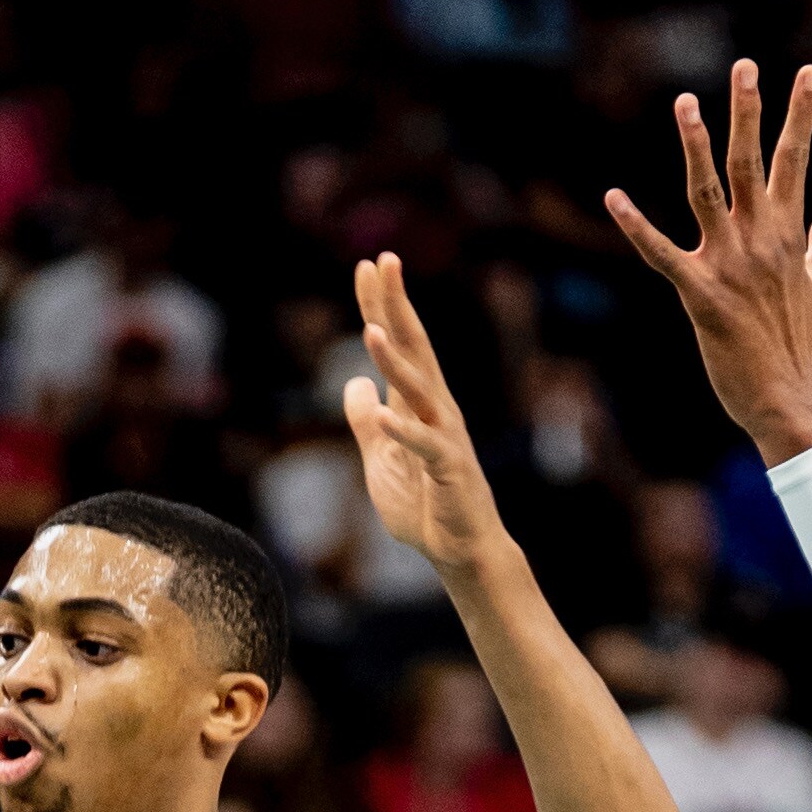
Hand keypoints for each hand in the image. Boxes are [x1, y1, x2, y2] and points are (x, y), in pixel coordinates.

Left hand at [344, 252, 505, 574]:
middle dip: (397, 306)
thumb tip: (352, 384)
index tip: (366, 265)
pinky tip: (381, 416)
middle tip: (385, 261)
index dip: (380, 305)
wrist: (459, 550)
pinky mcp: (448, 469)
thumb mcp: (380, 458)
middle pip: (413, 348)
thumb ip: (365, 421)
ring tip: (370, 330)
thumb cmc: (425, 505)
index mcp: (416, 402)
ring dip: (394, 361)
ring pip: (418, 390)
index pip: (397, 343)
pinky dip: (402, 431)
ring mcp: (444, 436)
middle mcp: (435, 408)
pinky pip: (423, 446)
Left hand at [605, 61, 811, 467]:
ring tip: (686, 103)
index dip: (801, 114)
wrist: (787, 397)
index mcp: (789, 232)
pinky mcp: (700, 295)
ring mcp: (728, 264)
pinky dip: (635, 227)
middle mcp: (760, 239)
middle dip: (748, 111)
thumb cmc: (802, 343)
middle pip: (752, 162)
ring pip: (708, 192)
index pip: (796, 160)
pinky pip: (661, 254)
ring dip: (695, 146)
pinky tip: (613, 197)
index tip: (806, 71)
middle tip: (743, 66)